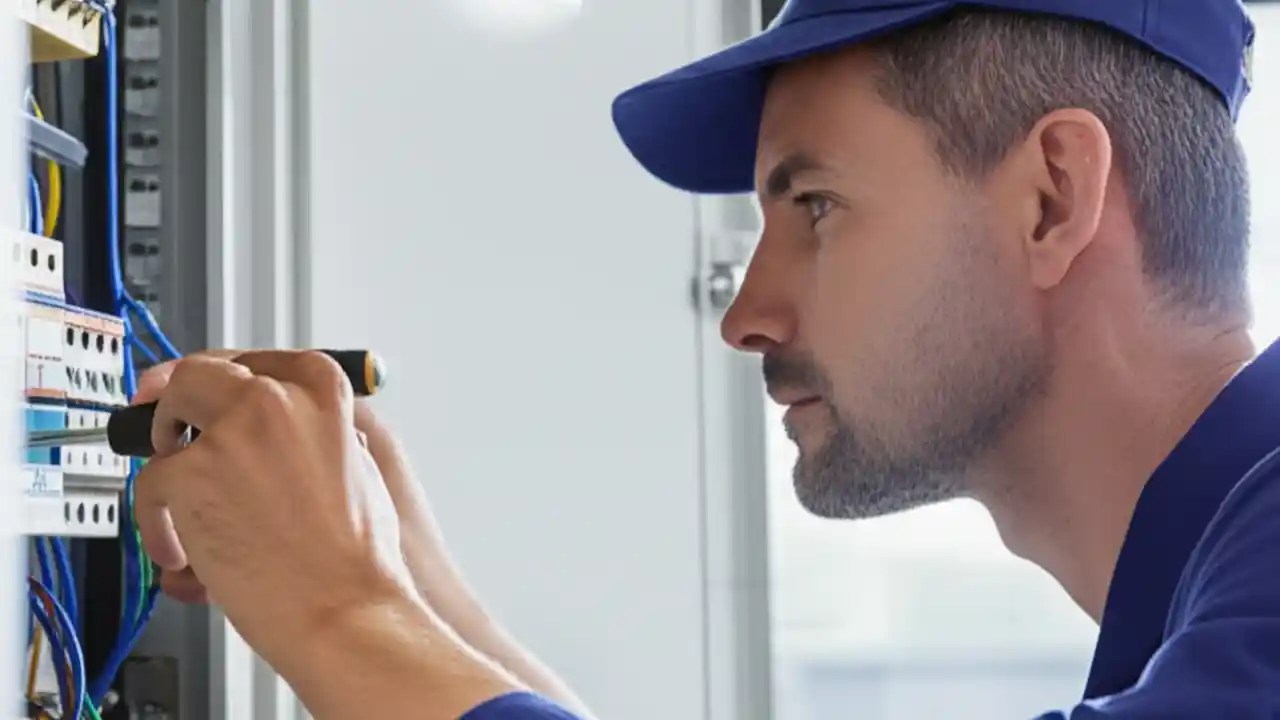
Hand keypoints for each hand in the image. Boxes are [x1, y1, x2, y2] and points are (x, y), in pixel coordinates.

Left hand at [136, 351, 593, 717]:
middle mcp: (276, 400)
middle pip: (202, 372)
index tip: (207, 389)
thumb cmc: (360, 559)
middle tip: (168, 431)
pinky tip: (185, 552)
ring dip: (165, 461)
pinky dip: (156, 521)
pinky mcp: (189, 474)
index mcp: (325, 392)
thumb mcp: (360, 467)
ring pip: (162, 420)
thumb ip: (316, 434)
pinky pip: (148, 485)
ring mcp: (229, 434)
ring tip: (177, 501)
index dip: (225, 375)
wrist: (346, 608)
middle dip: (179, 401)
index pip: (258, 358)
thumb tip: (275, 430)